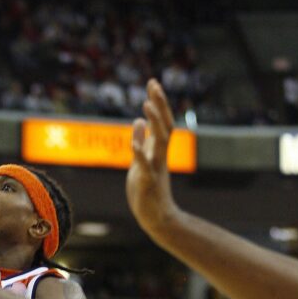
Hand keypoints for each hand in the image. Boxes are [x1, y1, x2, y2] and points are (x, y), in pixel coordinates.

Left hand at [126, 79, 180, 236]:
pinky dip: (140, 154)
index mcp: (157, 150)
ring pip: (160, 142)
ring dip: (155, 123)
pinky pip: (145, 166)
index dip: (158, 102)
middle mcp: (160, 155)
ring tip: (147, 105)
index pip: (161, 121)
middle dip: (160, 105)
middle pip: (164, 125)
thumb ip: (141, 140)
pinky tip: (133, 143)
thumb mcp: (140, 160)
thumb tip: (139, 120)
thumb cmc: (147, 189)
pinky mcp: (148, 182)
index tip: (152, 82)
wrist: (156, 216)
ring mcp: (155, 168)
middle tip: (154, 84)